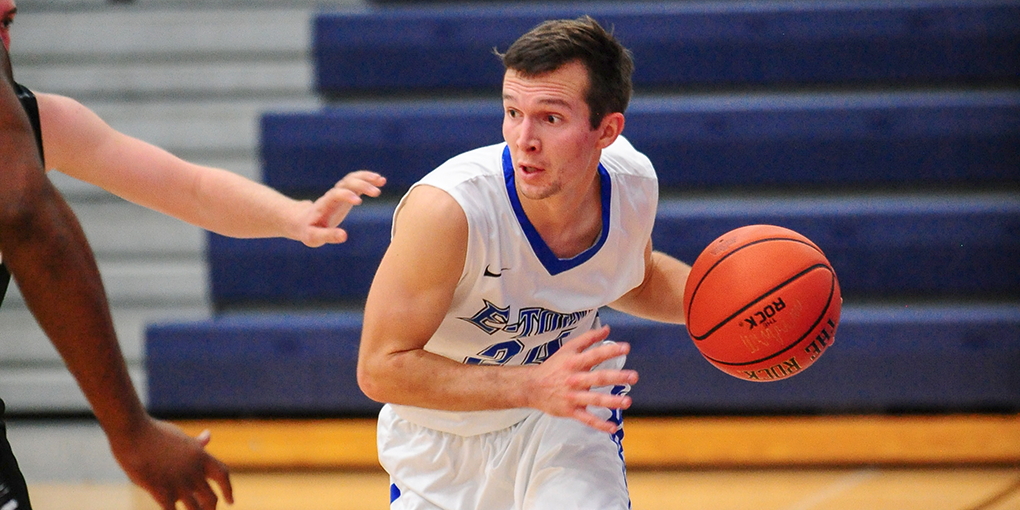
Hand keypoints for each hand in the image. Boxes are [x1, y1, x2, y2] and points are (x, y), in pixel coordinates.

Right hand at [108, 417, 232, 509]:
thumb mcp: (180, 437)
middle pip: (211, 498)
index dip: (228, 490)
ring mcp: (179, 482)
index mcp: (201, 456)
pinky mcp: (161, 491)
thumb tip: (208, 436)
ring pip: (195, 509)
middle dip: (210, 508)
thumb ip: (195, 444)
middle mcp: (195, 471)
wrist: (134, 433)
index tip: (230, 501)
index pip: (223, 476)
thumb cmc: (153, 433)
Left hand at [298, 170, 385, 246]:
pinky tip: (381, 180)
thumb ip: (328, 236)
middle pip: (346, 183)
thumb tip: (344, 236)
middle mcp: (333, 195)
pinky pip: (357, 182)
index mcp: (324, 204)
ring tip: (381, 180)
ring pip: (353, 179)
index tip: (359, 202)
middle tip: (377, 193)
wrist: (304, 221)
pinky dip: (368, 179)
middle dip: (361, 185)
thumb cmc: (308, 230)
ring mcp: (340, 193)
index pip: (335, 194)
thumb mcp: (314, 237)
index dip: (346, 195)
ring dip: (366, 178)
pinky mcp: (347, 194)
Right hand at [526, 326, 637, 432]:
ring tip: (627, 401)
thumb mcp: (568, 349)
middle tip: (633, 376)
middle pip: (598, 378)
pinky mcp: (571, 411)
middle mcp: (574, 379)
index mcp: (574, 363)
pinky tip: (613, 427)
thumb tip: (606, 329)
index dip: (610, 351)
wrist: (532, 387)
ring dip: (611, 401)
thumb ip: (588, 338)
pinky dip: (600, 424)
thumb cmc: (553, 367)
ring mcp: (573, 397)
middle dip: (616, 377)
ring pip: (594, 399)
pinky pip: (587, 419)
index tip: (626, 348)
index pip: (594, 355)